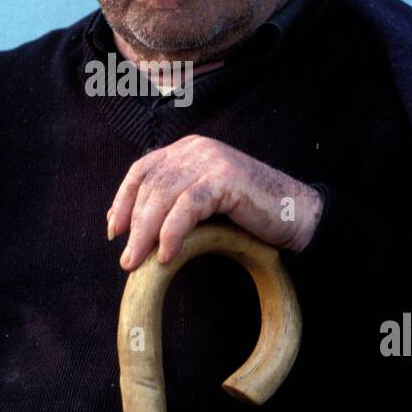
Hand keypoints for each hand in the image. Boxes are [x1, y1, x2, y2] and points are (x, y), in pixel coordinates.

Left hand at [106, 134, 323, 269]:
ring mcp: (211, 160)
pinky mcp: (225, 177)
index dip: (124, 199)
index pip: (143, 169)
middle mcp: (196, 149)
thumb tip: (133, 225)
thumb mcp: (205, 203)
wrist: (297, 213)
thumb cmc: (251, 214)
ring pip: (164, 196)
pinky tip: (167, 255)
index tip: (114, 230)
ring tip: (138, 262)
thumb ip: (175, 202)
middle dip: (133, 223)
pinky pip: (187, 206)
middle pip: (150, 184)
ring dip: (146, 233)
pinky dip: (172, 232)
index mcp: (188, 150)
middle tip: (127, 259)